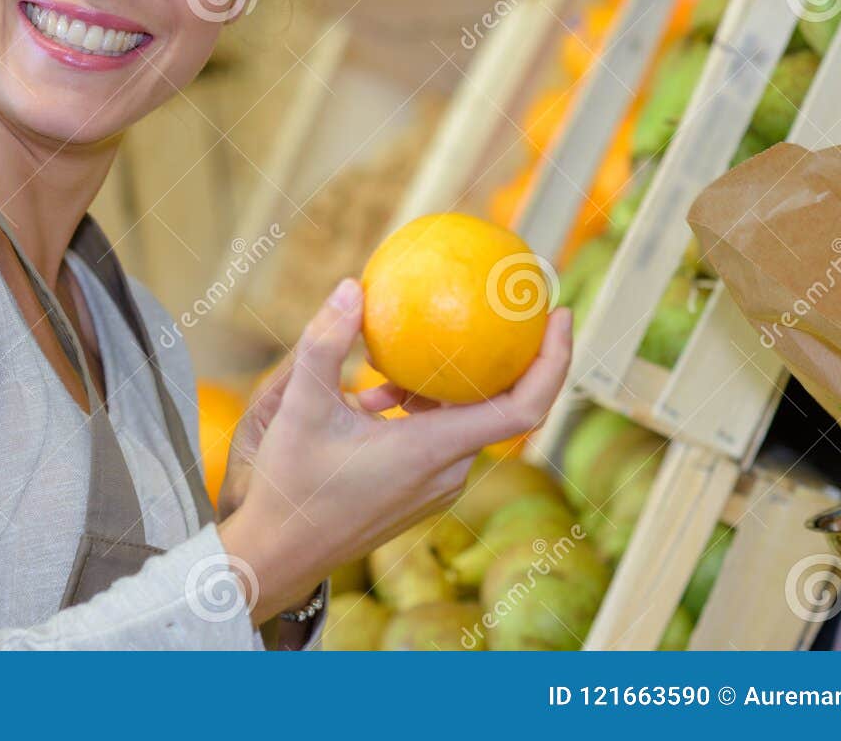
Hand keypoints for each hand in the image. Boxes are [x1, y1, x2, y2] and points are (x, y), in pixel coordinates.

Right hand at [216, 278, 570, 622]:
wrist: (280, 554)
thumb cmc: (291, 486)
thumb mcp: (300, 407)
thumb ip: (326, 342)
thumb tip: (351, 286)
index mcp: (433, 450)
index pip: (523, 409)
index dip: (553, 362)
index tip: (560, 315)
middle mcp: (447, 472)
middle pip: (500, 408)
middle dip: (506, 359)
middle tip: (497, 306)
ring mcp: (435, 487)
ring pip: (464, 423)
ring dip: (448, 384)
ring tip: (412, 349)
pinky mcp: (419, 493)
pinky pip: (440, 439)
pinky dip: (424, 407)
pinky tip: (377, 390)